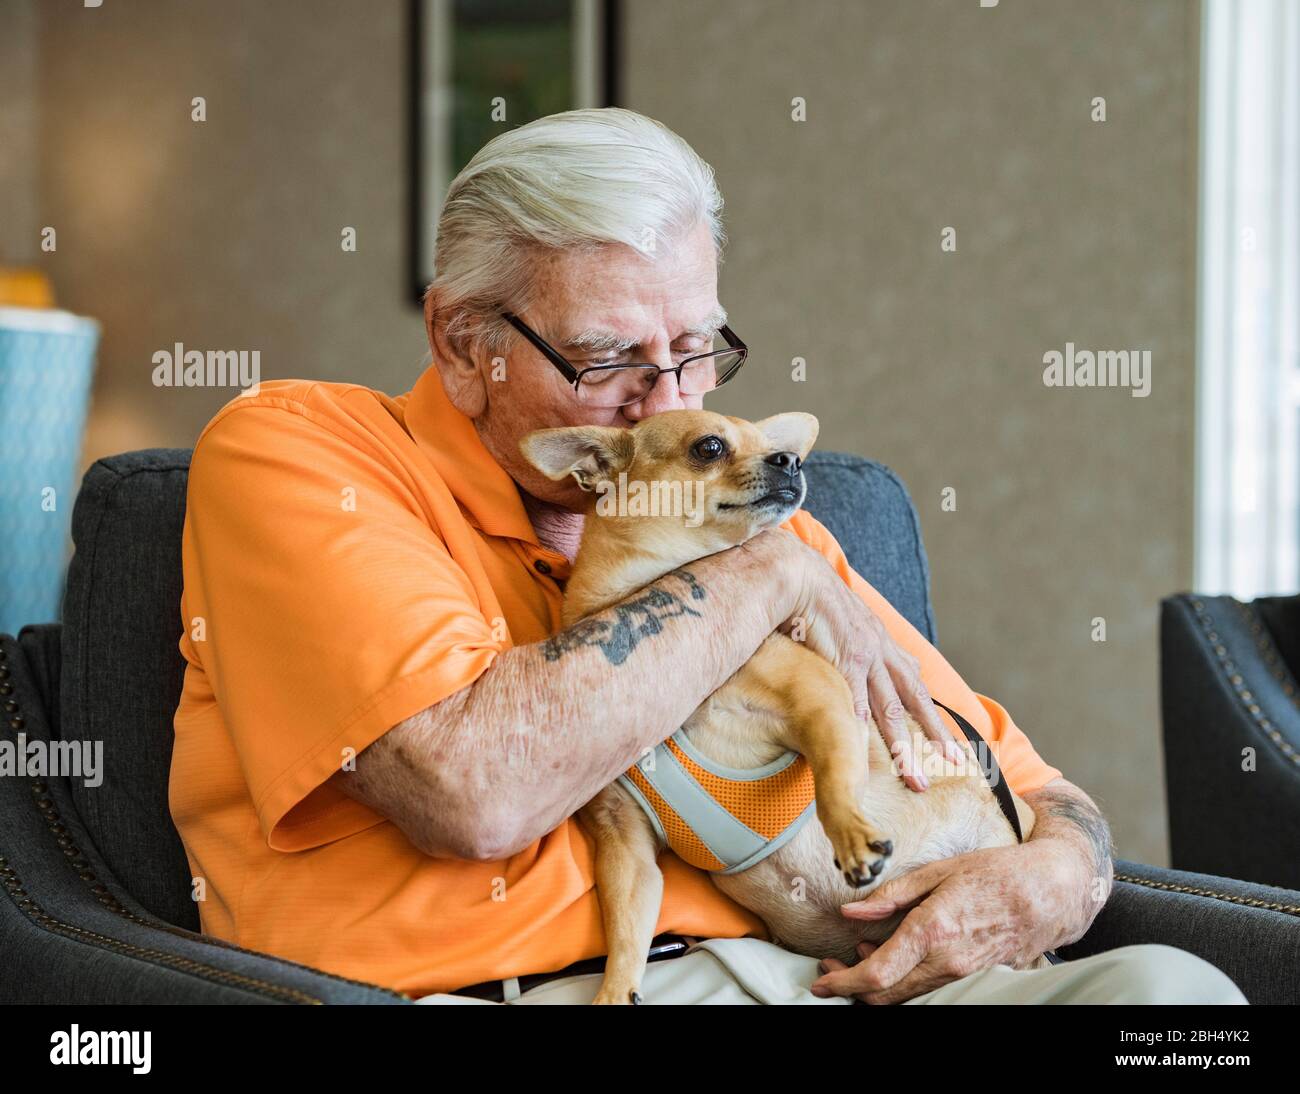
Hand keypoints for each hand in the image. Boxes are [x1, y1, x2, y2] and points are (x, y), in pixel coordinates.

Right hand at [745, 529, 963, 788]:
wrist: (803, 578)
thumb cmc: (819, 605)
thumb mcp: (851, 628)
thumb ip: (864, 651)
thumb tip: (869, 675)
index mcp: (885, 648)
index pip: (916, 690)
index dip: (934, 721)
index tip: (950, 750)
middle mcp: (882, 653)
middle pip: (914, 703)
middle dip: (933, 739)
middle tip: (949, 768)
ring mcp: (865, 656)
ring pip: (890, 708)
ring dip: (902, 745)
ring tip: (912, 774)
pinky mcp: (844, 656)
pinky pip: (855, 694)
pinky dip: (862, 719)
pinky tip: (866, 743)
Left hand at [809, 841, 1081, 1002]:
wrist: (1052, 891)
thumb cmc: (996, 872)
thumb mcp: (939, 871)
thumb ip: (891, 895)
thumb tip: (849, 911)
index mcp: (933, 931)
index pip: (877, 974)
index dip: (843, 983)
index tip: (820, 981)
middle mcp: (948, 963)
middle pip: (887, 995)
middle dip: (852, 986)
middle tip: (831, 965)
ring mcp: (964, 976)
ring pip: (907, 996)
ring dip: (876, 984)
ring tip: (857, 954)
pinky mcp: (974, 978)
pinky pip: (929, 989)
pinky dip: (903, 980)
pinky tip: (891, 956)